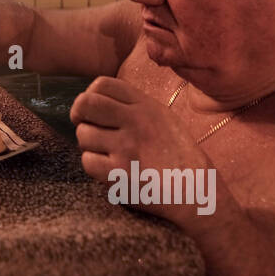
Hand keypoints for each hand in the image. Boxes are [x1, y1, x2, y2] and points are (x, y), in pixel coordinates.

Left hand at [70, 76, 213, 230]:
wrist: (196, 191)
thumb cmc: (176, 155)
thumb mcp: (163, 118)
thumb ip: (133, 105)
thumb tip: (93, 98)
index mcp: (146, 105)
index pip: (102, 84)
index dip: (90, 95)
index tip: (94, 111)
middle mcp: (136, 121)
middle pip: (85, 103)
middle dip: (79, 115)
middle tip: (86, 127)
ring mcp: (127, 146)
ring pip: (83, 135)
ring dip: (89, 146)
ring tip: (107, 154)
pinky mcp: (120, 172)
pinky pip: (88, 161)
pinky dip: (94, 167)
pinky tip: (110, 170)